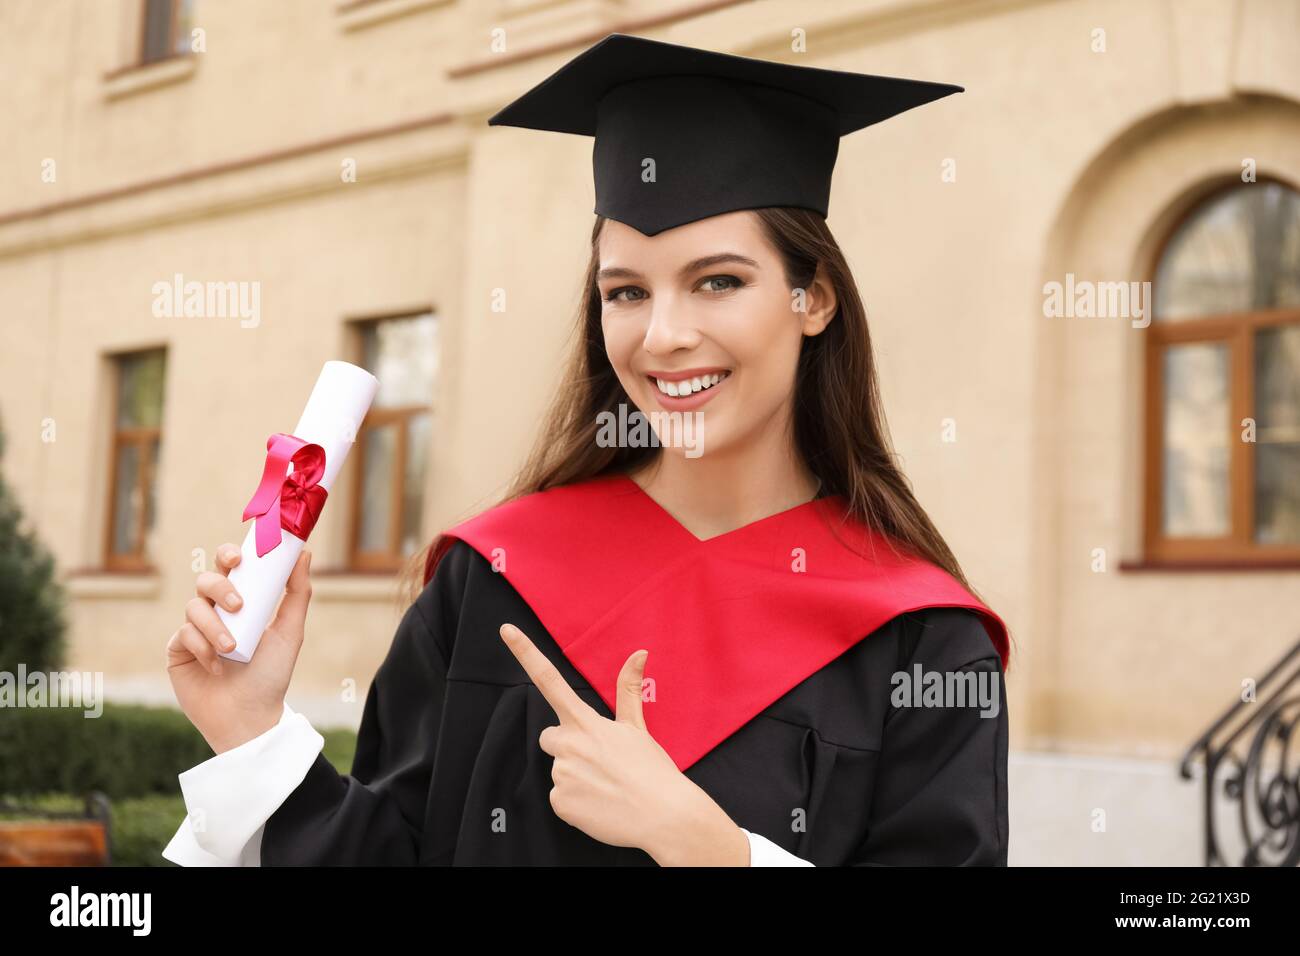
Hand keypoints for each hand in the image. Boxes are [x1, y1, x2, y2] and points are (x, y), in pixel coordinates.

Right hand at [166, 543, 313, 754]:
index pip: (230, 568)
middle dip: (220, 587)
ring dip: (214, 626)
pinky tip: (217, 666)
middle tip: (239, 606)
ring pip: (194, 607)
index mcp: (241, 602)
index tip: (239, 557)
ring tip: (232, 648)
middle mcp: (216, 612)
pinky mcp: (179, 650)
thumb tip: (304, 554)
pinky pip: (184, 634)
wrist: (249, 716)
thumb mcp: (289, 633)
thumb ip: (297, 594)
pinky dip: (203, 648)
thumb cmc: (271, 675)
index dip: (229, 555)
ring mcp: (194, 630)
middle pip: (206, 580)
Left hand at [498, 622, 748, 864]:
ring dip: (576, 776)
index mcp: (586, 722)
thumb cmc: (653, 770)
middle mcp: (569, 744)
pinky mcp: (560, 803)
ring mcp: (562, 774)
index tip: (505, 630)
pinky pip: (559, 799)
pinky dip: (576, 803)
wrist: (663, 816)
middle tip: (599, 761)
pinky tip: (599, 804)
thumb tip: (639, 652)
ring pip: (558, 770)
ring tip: (606, 786)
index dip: (525, 653)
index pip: (549, 680)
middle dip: (566, 745)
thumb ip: (629, 689)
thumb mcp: (638, 728)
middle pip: (549, 737)